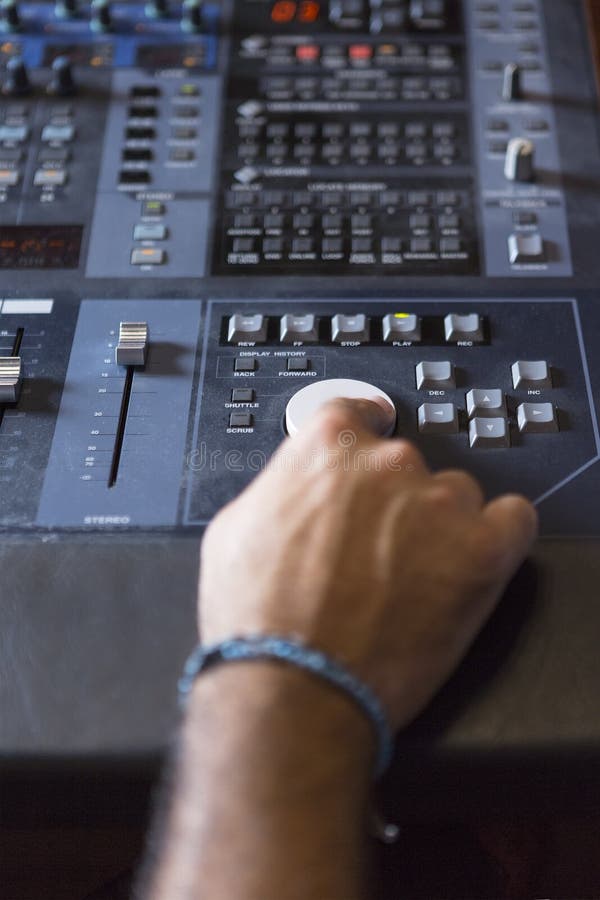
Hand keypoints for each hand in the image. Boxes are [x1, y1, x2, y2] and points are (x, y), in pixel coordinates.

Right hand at [199, 398, 537, 730]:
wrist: (292, 685)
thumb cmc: (257, 617)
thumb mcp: (235, 529)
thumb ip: (280, 489)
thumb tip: (294, 490)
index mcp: (326, 447)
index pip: (358, 412)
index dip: (362, 436)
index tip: (367, 454)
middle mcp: (388, 462)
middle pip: (408, 464)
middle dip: (394, 500)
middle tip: (374, 549)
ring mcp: (439, 503)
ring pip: (457, 496)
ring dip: (441, 526)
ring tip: (413, 577)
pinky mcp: (481, 551)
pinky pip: (514, 519)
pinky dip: (497, 536)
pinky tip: (472, 562)